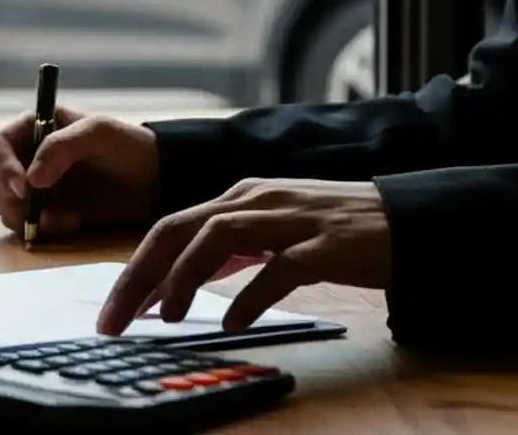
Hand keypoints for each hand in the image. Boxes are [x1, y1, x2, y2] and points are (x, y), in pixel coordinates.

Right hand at [0, 107, 159, 238]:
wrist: (154, 180)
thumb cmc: (127, 145)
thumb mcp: (98, 133)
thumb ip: (61, 147)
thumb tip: (32, 179)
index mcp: (32, 128)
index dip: (2, 167)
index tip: (25, 187)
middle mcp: (26, 158)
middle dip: (10, 199)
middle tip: (38, 209)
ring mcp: (35, 188)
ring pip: (4, 207)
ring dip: (27, 217)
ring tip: (65, 216)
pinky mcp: (46, 213)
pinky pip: (26, 226)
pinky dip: (43, 229)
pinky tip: (72, 221)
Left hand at [96, 178, 389, 334]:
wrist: (404, 218)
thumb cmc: (331, 229)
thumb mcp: (269, 230)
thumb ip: (226, 250)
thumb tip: (177, 282)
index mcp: (239, 196)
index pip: (169, 227)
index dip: (135, 268)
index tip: (113, 309)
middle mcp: (257, 199)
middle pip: (179, 229)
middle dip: (141, 276)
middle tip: (116, 319)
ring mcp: (290, 218)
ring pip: (219, 237)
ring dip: (186, 278)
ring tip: (167, 317)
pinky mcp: (324, 244)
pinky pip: (280, 268)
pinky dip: (252, 295)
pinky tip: (234, 322)